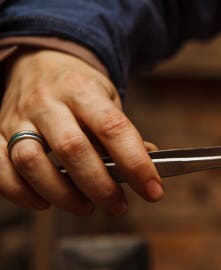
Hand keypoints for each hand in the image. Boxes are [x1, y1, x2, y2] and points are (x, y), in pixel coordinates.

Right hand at [0, 49, 162, 214]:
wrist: (37, 62)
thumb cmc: (79, 89)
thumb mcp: (107, 98)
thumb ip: (123, 133)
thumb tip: (148, 169)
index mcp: (82, 90)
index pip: (113, 127)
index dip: (136, 163)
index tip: (153, 191)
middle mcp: (47, 102)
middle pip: (72, 148)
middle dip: (100, 185)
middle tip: (118, 205)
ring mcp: (17, 118)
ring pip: (30, 161)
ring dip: (61, 193)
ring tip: (85, 206)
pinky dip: (21, 193)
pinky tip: (44, 202)